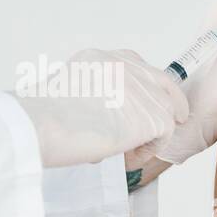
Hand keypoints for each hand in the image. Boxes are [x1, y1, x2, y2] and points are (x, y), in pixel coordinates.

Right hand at [10, 48, 189, 167]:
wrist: (40, 126)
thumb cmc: (40, 118)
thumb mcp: (66, 90)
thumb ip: (92, 94)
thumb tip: (105, 116)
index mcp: (101, 58)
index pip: (136, 65)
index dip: (146, 85)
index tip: (150, 101)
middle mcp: (124, 67)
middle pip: (162, 82)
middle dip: (170, 102)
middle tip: (176, 120)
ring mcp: (140, 89)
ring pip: (165, 112)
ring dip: (148, 136)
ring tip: (122, 153)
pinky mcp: (152, 115)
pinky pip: (163, 136)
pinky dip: (145, 151)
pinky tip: (124, 158)